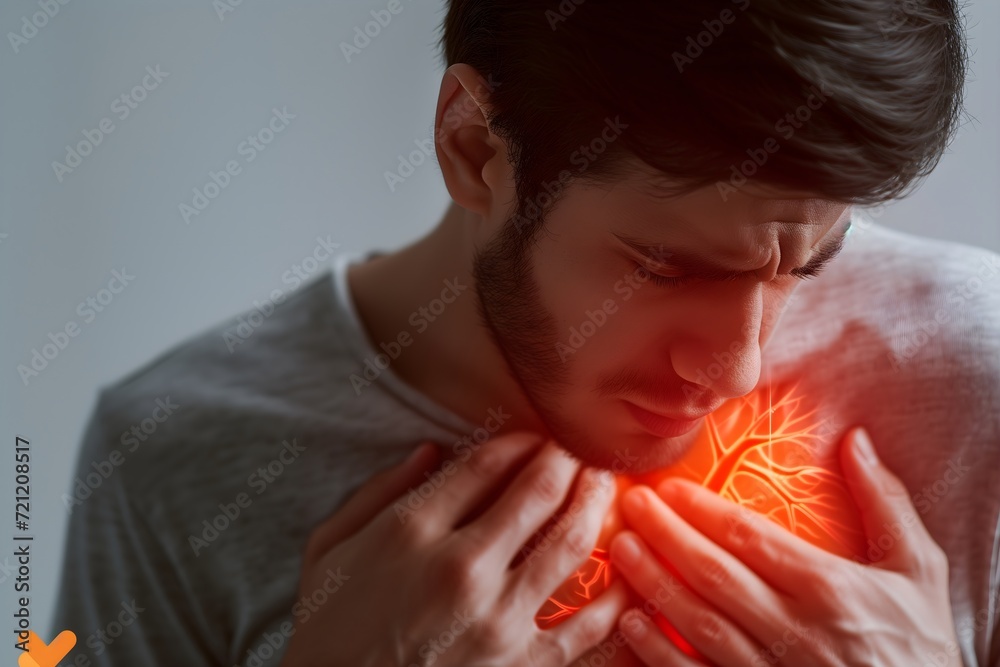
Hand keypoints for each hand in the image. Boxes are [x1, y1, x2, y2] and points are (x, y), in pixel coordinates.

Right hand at [281, 433, 627, 666]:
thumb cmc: (327, 630)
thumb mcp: (329, 548)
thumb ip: (377, 492)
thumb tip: (431, 450)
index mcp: (411, 531)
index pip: (485, 463)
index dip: (518, 441)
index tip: (531, 438)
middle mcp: (461, 566)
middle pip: (537, 491)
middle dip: (568, 459)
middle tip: (582, 449)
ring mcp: (496, 619)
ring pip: (570, 542)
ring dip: (598, 503)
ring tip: (609, 486)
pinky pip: (584, 628)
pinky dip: (614, 597)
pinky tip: (625, 572)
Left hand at [607, 427, 961, 665]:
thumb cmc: (920, 641)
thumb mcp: (919, 569)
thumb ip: (885, 502)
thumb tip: (855, 440)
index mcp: (830, 588)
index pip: (752, 539)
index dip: (704, 511)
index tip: (669, 486)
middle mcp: (797, 629)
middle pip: (715, 575)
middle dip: (666, 536)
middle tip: (631, 505)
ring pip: (700, 624)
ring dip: (654, 585)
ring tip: (619, 549)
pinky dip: (662, 654)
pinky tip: (631, 623)